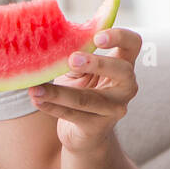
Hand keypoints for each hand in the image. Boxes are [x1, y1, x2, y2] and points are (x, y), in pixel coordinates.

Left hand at [28, 27, 141, 155]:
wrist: (79, 132)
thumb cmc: (80, 91)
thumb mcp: (79, 70)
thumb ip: (75, 54)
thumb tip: (52, 36)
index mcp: (123, 65)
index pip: (133, 44)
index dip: (120, 37)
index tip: (97, 37)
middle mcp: (126, 87)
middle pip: (122, 71)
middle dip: (98, 63)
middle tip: (72, 59)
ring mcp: (114, 109)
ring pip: (88, 99)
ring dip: (59, 93)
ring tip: (36, 88)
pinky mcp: (97, 127)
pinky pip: (73, 114)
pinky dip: (52, 106)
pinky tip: (37, 99)